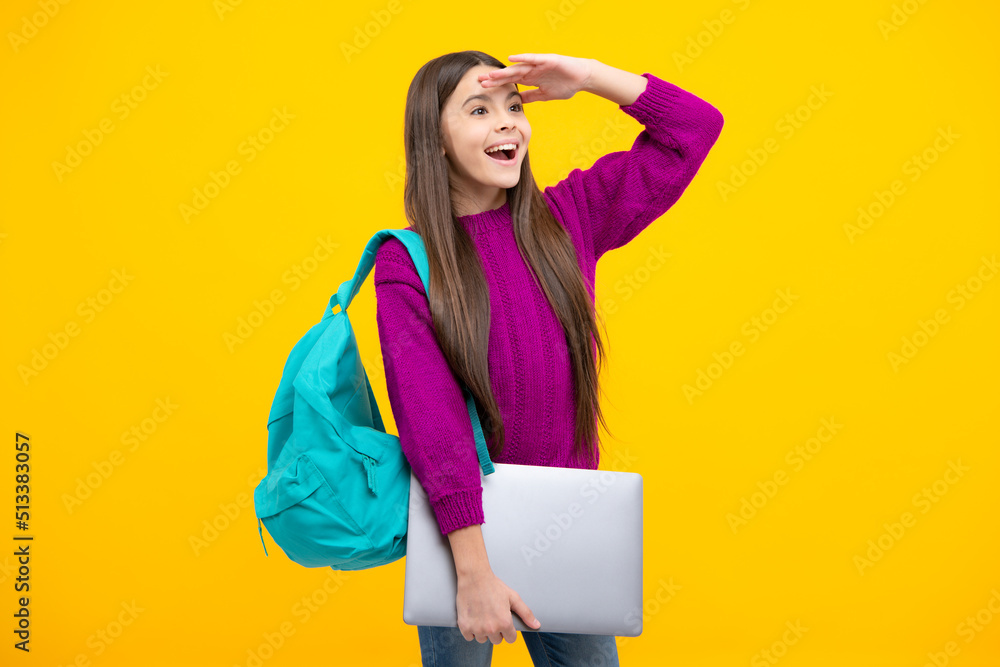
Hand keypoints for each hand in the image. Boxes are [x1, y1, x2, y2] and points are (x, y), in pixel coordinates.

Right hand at [455, 569, 541, 643]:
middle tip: (492, 616)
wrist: (474, 577)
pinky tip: (474, 618)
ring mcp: (477, 628)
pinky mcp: (464, 626)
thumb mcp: (513, 597)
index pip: (511, 639)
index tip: (503, 622)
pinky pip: (469, 637)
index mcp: (504, 623)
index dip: (508, 630)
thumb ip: (526, 613)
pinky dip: (470, 630)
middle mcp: (491, 628)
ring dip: (483, 631)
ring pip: (483, 639)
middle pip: (497, 641)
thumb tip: (536, 626)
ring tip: (482, 615)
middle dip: (496, 631)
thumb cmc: (494, 586)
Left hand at [478, 53, 594, 104]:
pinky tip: (512, 58)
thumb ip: (531, 96)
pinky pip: (533, 58)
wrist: (583, 78)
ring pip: (518, 67)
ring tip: (492, 74)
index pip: (510, 82)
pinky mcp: (548, 60)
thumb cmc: (566, 85)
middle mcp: (532, 70)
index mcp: (531, 79)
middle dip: (495, 78)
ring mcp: (539, 65)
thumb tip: (518, 102)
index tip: (483, 88)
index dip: (497, 84)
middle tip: (480, 80)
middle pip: (510, 74)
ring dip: (505, 70)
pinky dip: (522, 58)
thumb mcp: (544, 95)